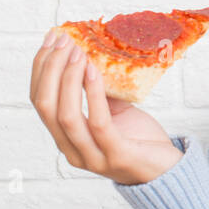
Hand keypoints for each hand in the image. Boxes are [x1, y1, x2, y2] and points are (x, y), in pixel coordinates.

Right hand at [30, 29, 183, 185]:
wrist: (168, 170)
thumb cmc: (139, 139)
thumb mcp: (113, 111)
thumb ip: (96, 92)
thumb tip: (87, 54)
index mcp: (65, 138)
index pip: (40, 100)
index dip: (40, 68)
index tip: (52, 39)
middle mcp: (72, 149)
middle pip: (46, 106)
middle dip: (50, 69)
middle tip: (63, 40)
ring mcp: (92, 156)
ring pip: (66, 116)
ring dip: (68, 79)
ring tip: (78, 52)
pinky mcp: (116, 156)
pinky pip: (98, 122)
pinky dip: (92, 94)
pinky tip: (94, 71)